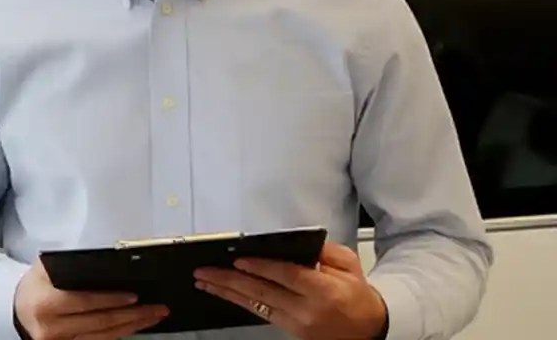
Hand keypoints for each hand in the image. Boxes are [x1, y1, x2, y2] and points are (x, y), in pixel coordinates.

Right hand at [13, 259, 168, 339]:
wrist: (19, 309)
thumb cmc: (36, 286)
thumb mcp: (44, 269)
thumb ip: (68, 265)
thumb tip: (104, 261)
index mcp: (46, 304)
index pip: (85, 302)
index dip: (111, 300)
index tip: (134, 297)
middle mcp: (52, 328)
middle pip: (100, 323)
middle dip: (132, 315)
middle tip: (156, 308)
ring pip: (103, 337)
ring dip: (132, 327)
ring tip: (153, 316)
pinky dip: (120, 334)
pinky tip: (134, 326)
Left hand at [193, 242, 387, 339]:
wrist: (368, 329)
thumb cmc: (357, 294)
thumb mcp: (348, 264)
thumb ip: (323, 250)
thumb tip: (295, 242)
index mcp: (323, 290)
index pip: (285, 276)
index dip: (260, 267)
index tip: (237, 260)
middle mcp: (307, 309)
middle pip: (262, 292)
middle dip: (229, 280)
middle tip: (204, 271)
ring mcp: (297, 323)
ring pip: (255, 305)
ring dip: (227, 293)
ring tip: (204, 282)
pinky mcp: (291, 331)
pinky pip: (260, 315)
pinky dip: (240, 303)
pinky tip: (225, 294)